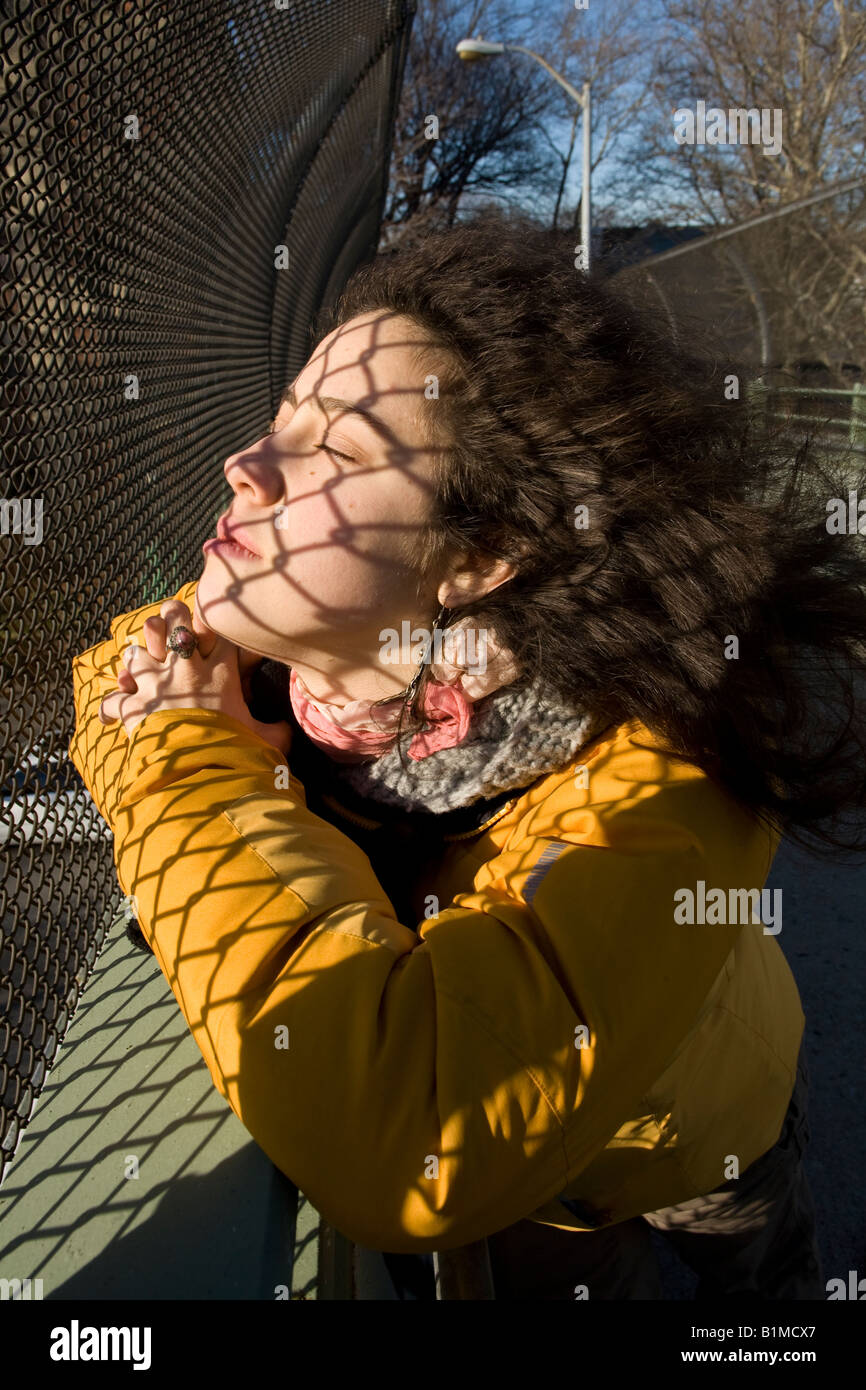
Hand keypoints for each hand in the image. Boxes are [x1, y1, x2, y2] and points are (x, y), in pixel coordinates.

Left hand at [98, 598, 292, 755]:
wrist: (203, 771)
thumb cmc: (238, 752)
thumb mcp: (268, 741)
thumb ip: (278, 731)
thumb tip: (290, 732)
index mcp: (221, 673)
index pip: (219, 632)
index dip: (215, 624)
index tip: (213, 629)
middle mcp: (186, 670)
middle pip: (174, 621)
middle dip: (170, 616)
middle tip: (171, 625)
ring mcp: (157, 685)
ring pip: (136, 652)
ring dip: (136, 659)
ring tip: (139, 666)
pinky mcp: (135, 707)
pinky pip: (113, 699)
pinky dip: (110, 706)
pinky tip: (109, 713)